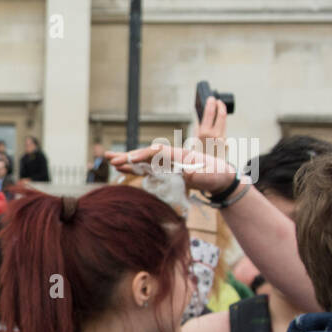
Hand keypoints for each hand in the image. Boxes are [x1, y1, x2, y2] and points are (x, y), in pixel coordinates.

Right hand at [106, 144, 236, 196]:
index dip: (142, 155)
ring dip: (127, 161)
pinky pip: (146, 169)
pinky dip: (134, 169)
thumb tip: (186, 172)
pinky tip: (122, 169)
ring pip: (143, 161)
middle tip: (109, 158)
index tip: (130, 159)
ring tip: (109, 160)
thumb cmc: (218, 176)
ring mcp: (167, 164)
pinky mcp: (166, 172)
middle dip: (128, 156)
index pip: (157, 153)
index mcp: (180, 155)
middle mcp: (170, 158)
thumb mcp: (211, 175)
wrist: (222, 178)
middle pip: (145, 155)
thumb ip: (199, 174)